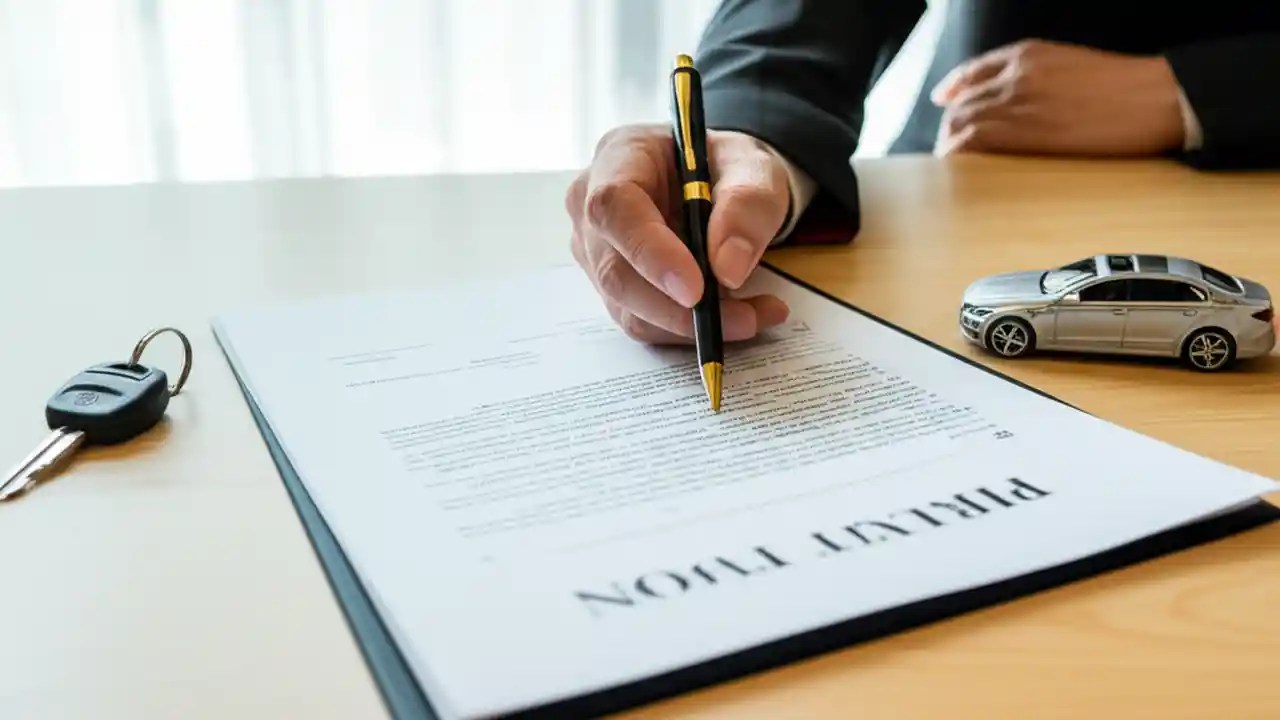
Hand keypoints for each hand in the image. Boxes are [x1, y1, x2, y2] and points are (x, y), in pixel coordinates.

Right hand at [566, 124, 790, 343]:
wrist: (719, 185)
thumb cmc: (726, 168)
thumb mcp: (754, 169)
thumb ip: (748, 206)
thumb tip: (728, 267)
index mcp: (620, 156)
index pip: (614, 207)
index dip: (649, 253)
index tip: (695, 289)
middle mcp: (592, 205)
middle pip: (615, 271)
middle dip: (680, 308)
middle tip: (744, 317)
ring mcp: (596, 250)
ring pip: (629, 308)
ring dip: (691, 325)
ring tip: (754, 315)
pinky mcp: (612, 287)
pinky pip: (643, 323)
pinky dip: (688, 331)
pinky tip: (733, 318)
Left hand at [931, 39, 1185, 156]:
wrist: (1155, 98)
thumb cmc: (1124, 88)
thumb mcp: (1070, 66)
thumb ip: (1036, 76)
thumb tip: (1012, 98)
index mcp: (1028, 54)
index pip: (972, 72)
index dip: (953, 89)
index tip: (944, 102)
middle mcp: (1017, 75)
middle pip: (964, 102)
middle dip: (951, 126)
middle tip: (950, 147)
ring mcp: (1020, 102)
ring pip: (965, 123)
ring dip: (953, 144)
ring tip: (954, 164)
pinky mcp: (1028, 132)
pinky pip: (978, 142)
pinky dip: (962, 154)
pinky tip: (961, 166)